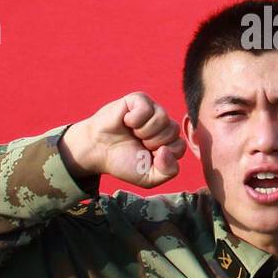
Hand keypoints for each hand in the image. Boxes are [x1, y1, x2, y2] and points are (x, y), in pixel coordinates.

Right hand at [60, 93, 185, 187]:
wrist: (97, 151)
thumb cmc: (123, 161)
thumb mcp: (149, 177)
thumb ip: (168, 171)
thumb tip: (166, 150)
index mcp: (168, 140)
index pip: (180, 147)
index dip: (162, 156)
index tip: (146, 156)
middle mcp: (163, 123)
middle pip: (173, 132)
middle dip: (152, 143)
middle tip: (137, 143)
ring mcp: (152, 109)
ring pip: (162, 118)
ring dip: (144, 132)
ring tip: (132, 133)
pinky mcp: (138, 99)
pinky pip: (146, 108)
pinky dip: (134, 120)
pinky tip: (126, 122)